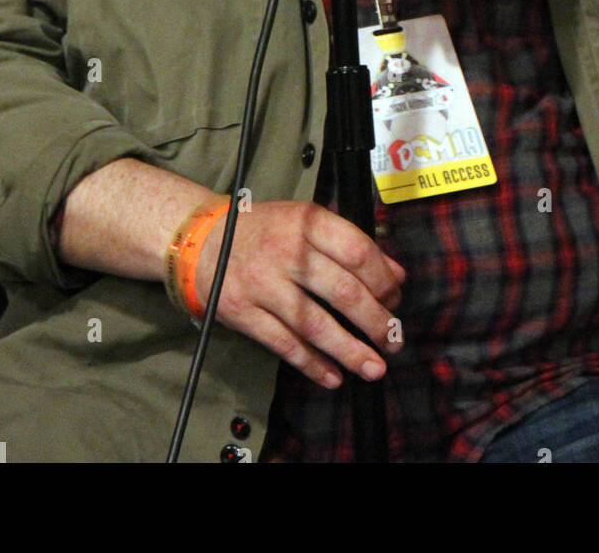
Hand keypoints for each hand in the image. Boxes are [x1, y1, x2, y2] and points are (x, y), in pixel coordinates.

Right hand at [195, 199, 405, 388]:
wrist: (203, 241)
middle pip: (343, 291)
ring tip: (374, 367)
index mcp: (307, 221)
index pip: (357, 251)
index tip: (396, 299)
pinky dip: (312, 364)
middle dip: (375, 321)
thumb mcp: (307, 222)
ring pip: (315, 324)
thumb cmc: (266, 231)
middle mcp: (286, 251)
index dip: (383, 280)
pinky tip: (333, 376)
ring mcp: (262, 283)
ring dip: (350, 351)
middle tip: (393, 340)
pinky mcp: (243, 312)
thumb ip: (350, 244)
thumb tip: (395, 275)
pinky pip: (285, 344)